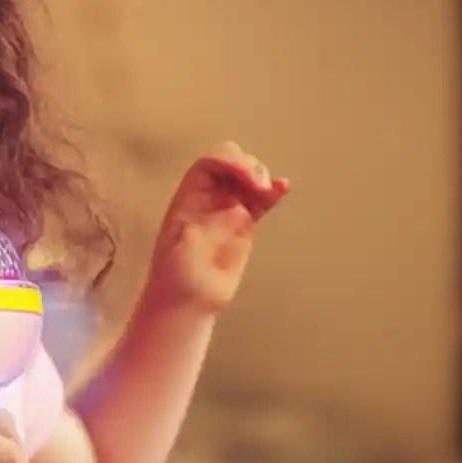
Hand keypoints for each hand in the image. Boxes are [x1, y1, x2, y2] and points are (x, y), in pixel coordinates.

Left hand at [146, 141, 289, 312]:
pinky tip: (283, 187)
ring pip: (249, 179)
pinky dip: (272, 192)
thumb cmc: (178, 274)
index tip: (244, 176)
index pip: (210, 164)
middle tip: (257, 185)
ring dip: (260, 177)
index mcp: (190, 197)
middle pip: (232, 164)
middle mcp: (210, 198)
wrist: (190, 301)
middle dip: (247, 166)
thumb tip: (239, 210)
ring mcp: (229, 210)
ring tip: (266, 190)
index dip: (229, 161)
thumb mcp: (187, 245)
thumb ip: (213, 223)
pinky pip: (261, 202)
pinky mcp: (245, 225)